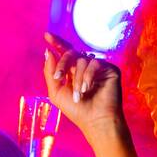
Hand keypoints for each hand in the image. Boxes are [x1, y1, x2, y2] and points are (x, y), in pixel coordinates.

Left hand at [43, 31, 126, 148]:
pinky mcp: (110, 69)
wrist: (95, 122)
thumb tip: (47, 51)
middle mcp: (85, 67)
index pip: (65, 52)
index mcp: (73, 71)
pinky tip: (87, 89)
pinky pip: (95, 63)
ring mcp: (98, 67)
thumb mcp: (56, 92)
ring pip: (82, 60)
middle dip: (63, 64)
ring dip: (77, 79)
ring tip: (79, 95)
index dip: (56, 43)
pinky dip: (88, 76)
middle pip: (72, 52)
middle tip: (58, 78)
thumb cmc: (76, 111)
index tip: (46, 35)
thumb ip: (50, 73)